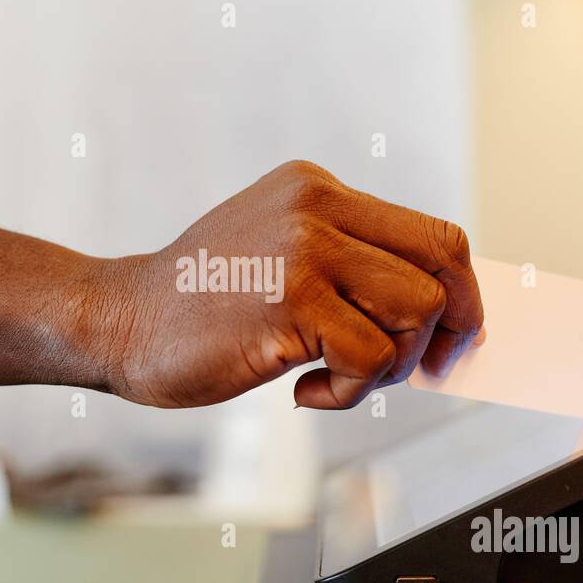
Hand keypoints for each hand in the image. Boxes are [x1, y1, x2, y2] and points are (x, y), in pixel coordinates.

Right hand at [100, 160, 483, 408]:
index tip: (454, 339)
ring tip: (334, 375)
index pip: (434, 235)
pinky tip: (301, 391)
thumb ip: (347, 265)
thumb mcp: (279, 255)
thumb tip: (442, 313)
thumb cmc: (202, 304)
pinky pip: (370, 357)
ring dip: (388, 366)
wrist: (119, 321)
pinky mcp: (290, 301)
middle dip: (440, 335)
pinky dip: (347, 392)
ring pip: (416, 311)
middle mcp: (317, 207)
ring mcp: (304, 250)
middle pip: (441, 268)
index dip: (463, 294)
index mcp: (318, 190)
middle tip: (407, 371)